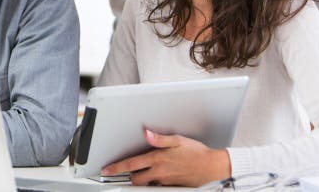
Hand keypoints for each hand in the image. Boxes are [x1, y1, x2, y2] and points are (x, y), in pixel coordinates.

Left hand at [100, 129, 230, 186]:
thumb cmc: (197, 152)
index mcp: (158, 159)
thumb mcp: (177, 140)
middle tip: (128, 172)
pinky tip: (159, 176)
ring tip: (143, 173)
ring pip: (146, 184)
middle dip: (130, 176)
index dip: (117, 168)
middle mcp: (159, 172)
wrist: (212, 167)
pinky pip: (158, 187)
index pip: (132, 165)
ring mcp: (165, 182)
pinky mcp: (172, 187)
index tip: (106, 170)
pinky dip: (155, 182)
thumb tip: (146, 133)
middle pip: (136, 179)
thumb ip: (159, 138)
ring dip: (142, 180)